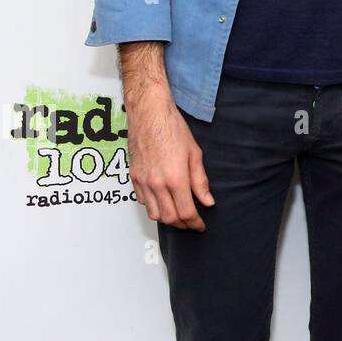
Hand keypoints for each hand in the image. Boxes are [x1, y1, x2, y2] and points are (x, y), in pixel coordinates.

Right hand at [127, 84, 212, 230]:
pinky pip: (143, 202)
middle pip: (169, 218)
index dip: (195, 223)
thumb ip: (200, 181)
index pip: (186, 212)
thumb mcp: (195, 154)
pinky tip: (163, 202)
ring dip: (167, 219)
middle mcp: (157, 184)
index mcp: (175, 179)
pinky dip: (153, 207)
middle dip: (182, 225)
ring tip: (179, 216)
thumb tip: (207, 201)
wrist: (149, 115)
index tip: (200, 226)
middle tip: (192, 223)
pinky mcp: (133, 178)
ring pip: (154, 214)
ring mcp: (143, 182)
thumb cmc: (173, 129)